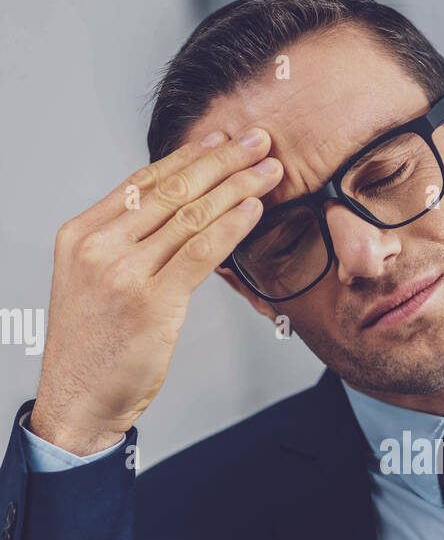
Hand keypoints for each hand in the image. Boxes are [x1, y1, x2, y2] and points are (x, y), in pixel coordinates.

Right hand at [30, 127, 282, 454]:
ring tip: (269, 171)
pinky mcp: (151, 302)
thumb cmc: (93, 349)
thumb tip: (174, 216)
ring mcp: (123, 273)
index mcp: (81, 235)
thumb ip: (125, 247)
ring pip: (191, 215)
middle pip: (171, 190)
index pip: (142, 182)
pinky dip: (231, 226)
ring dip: (236, 187)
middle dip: (222, 161)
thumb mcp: (94, 284)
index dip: (188, 155)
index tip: (220, 138)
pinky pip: (201, 252)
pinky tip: (254, 210)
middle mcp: (99, 247)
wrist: (77, 401)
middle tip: (257, 141)